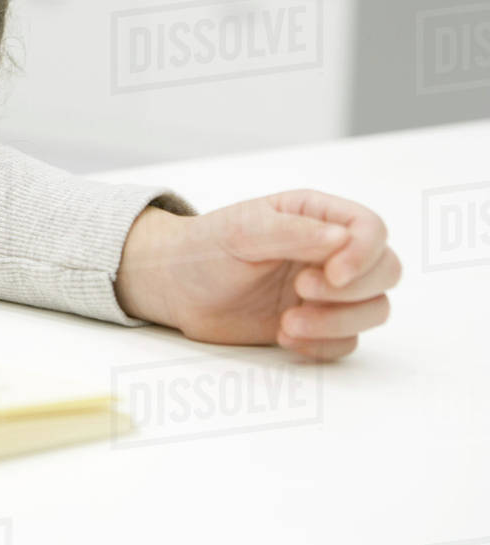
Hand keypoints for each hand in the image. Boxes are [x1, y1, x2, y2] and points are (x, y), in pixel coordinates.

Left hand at [114, 189, 400, 360]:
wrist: (176, 288)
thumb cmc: (205, 248)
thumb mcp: (242, 231)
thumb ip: (293, 233)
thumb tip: (344, 237)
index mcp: (316, 216)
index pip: (371, 229)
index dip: (364, 254)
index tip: (334, 275)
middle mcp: (329, 252)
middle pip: (385, 271)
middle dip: (352, 291)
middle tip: (300, 292)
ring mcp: (326, 291)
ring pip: (374, 310)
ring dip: (338, 322)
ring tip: (287, 324)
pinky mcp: (316, 324)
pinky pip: (347, 342)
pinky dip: (324, 345)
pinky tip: (285, 337)